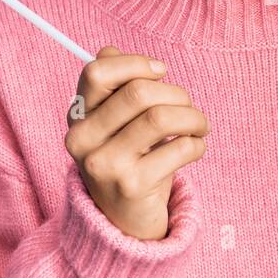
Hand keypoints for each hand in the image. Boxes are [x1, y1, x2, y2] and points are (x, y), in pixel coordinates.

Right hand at [64, 46, 208, 239]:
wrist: (122, 222)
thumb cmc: (126, 160)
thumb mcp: (112, 123)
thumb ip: (115, 87)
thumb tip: (124, 55)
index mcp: (78, 118)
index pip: (97, 71)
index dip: (135, 64)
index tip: (160, 72)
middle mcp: (84, 140)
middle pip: (138, 92)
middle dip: (175, 93)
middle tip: (188, 107)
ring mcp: (106, 165)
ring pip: (161, 118)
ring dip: (192, 117)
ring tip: (199, 126)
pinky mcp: (133, 186)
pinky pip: (179, 149)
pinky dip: (197, 143)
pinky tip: (195, 148)